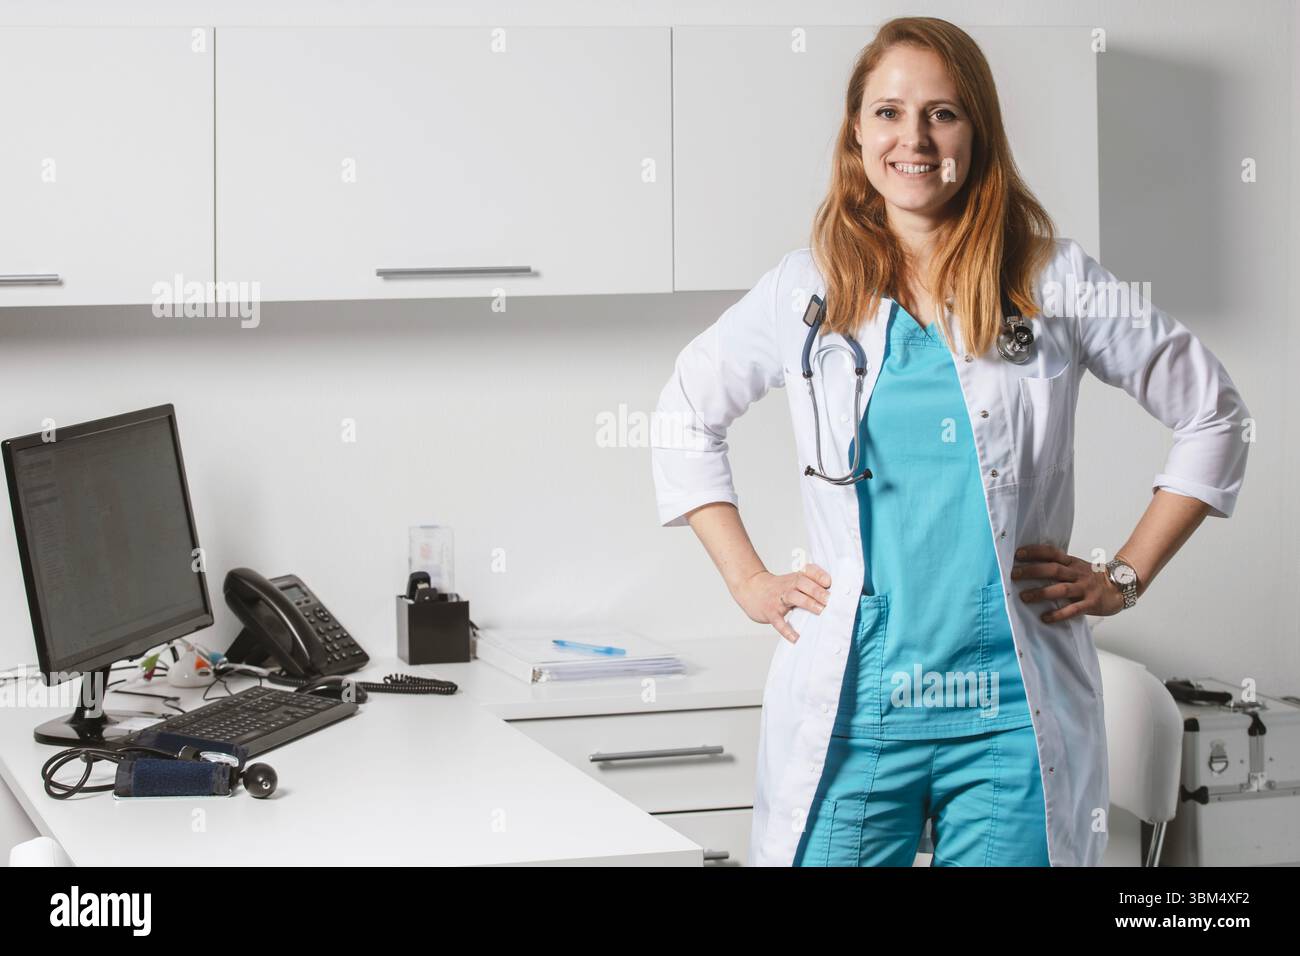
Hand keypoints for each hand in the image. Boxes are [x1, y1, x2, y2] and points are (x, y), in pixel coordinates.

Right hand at [733, 564, 831, 643]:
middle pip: (802, 583)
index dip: (819, 576)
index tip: (830, 582)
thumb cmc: (777, 588)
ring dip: (807, 603)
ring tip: (820, 611)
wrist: (750, 588)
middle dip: (817, 590)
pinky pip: (779, 621)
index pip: (808, 572)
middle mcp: (787, 586)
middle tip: (829, 599)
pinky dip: (787, 630)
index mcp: (794, 578)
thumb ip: (810, 588)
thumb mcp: (792, 582)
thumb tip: (833, 600)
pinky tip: (796, 637)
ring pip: (792, 597)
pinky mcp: (770, 612)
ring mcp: (777, 599)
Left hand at [1011, 544, 1125, 623]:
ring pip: (1061, 589)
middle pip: (1053, 569)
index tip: (1018, 554)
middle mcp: (1077, 574)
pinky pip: (1073, 609)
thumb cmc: (1093, 579)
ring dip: (1041, 593)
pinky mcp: (1091, 604)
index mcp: (1072, 563)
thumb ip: (1059, 567)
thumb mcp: (1077, 568)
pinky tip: (1045, 618)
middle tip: (1014, 575)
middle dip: (1032, 571)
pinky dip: (1058, 614)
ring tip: (1024, 597)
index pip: (1052, 553)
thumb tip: (1030, 568)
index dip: (1035, 552)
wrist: (1122, 587)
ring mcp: (1085, 588)